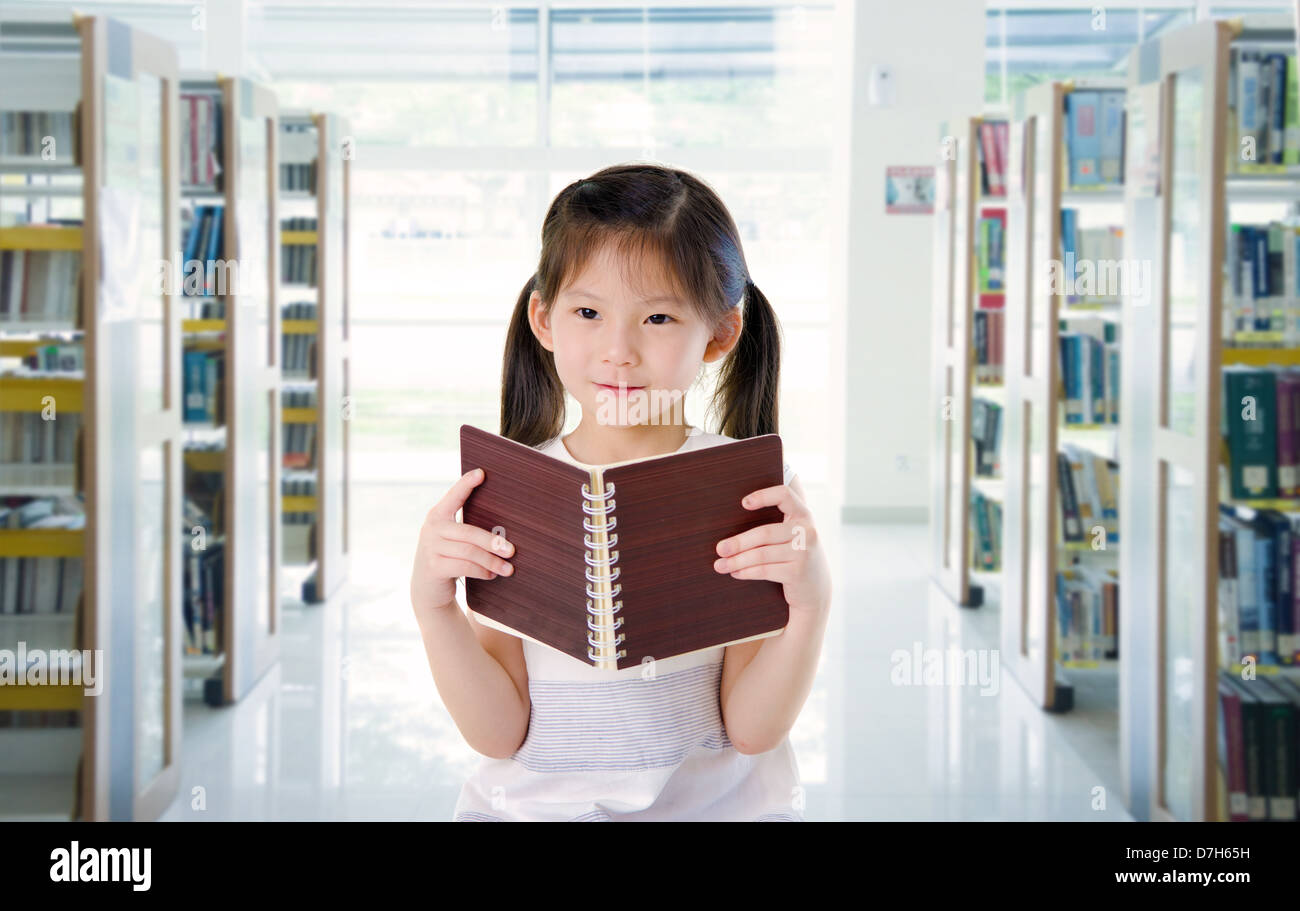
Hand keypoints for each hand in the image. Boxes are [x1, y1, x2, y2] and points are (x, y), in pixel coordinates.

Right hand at [410, 468, 514, 616]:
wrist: (427, 589)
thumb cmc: (448, 558)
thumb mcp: (452, 539)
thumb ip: (468, 530)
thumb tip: (504, 532)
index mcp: (438, 515)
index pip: (454, 496)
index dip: (466, 484)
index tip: (481, 473)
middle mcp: (432, 528)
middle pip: (469, 532)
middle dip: (493, 542)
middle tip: (512, 550)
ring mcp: (430, 547)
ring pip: (469, 552)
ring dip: (492, 561)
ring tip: (508, 568)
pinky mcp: (434, 567)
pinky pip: (465, 567)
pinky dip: (482, 571)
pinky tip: (492, 575)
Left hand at [712, 482, 829, 614]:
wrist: (815, 590)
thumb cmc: (794, 557)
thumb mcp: (792, 536)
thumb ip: (776, 523)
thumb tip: (732, 519)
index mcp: (803, 514)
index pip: (784, 495)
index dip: (763, 496)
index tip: (743, 503)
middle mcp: (807, 531)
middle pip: (765, 533)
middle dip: (738, 542)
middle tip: (719, 549)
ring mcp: (804, 552)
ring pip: (761, 554)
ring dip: (737, 560)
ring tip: (720, 565)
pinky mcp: (798, 572)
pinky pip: (764, 570)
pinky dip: (746, 572)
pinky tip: (735, 572)